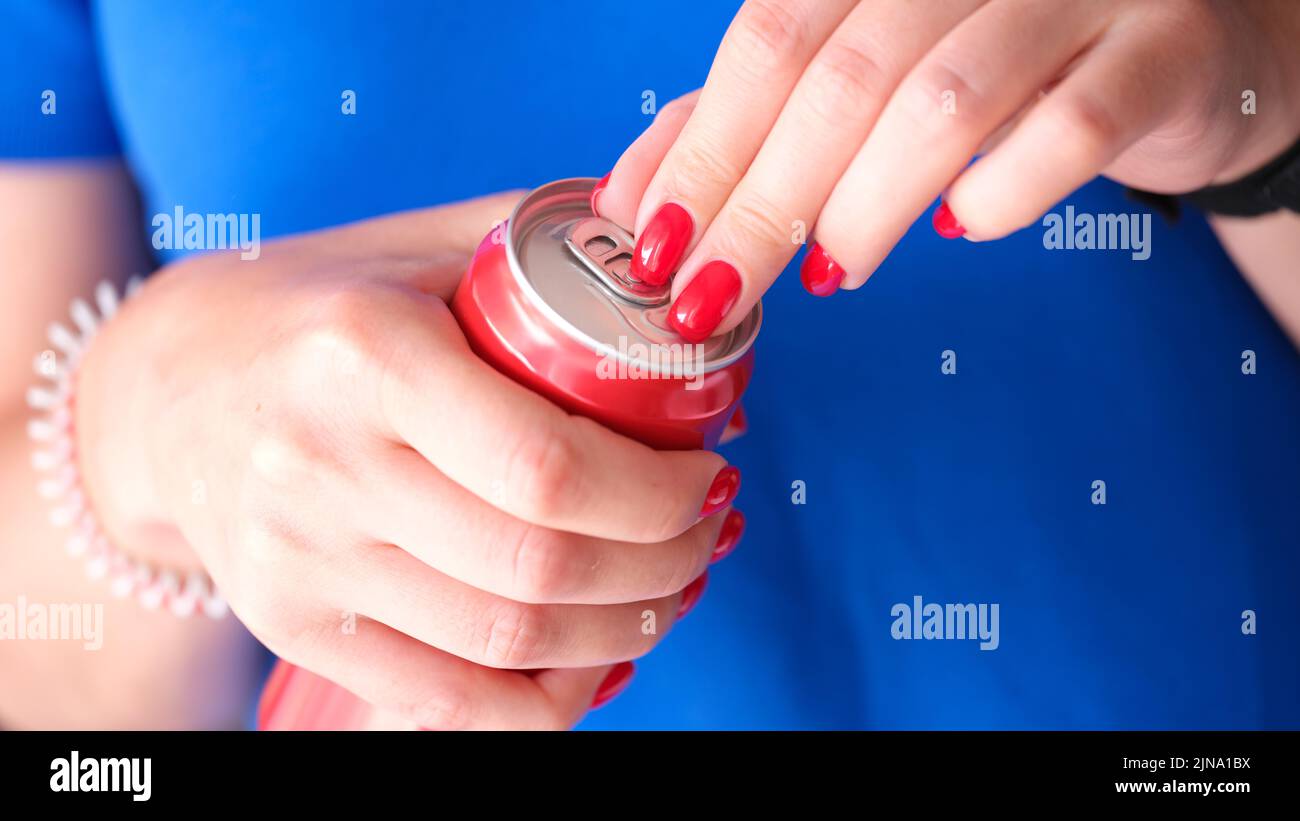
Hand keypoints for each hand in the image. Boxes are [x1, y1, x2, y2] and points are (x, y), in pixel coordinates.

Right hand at [74, 192, 743, 728]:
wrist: (166, 391)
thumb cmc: (317, 308)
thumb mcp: (422, 244)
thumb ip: (550, 250)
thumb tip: (687, 299)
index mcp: (366, 354)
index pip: (546, 465)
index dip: (658, 493)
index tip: (710, 473)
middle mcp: (323, 466)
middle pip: (539, 563)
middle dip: (666, 564)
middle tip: (709, 531)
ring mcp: (301, 563)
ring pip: (508, 642)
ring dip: (627, 628)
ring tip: (674, 586)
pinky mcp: (294, 628)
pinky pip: (446, 704)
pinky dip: (548, 698)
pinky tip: (600, 655)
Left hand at [593, 0, 1299, 337]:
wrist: (1182, 41)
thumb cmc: (1000, 62)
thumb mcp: (860, 76)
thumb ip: (747, 119)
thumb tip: (633, 197)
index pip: (770, 39)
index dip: (704, 149)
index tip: (656, 245)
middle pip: (840, 75)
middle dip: (760, 203)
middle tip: (714, 296)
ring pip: (942, 101)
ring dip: (863, 208)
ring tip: (829, 273)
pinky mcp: (1166, 47)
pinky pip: (1069, 128)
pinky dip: (999, 194)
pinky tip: (963, 227)